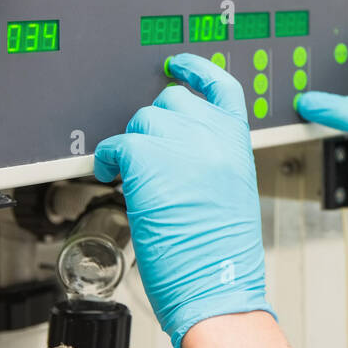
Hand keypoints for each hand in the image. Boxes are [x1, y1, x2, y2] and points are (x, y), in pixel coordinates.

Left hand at [93, 53, 273, 347]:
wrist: (219, 283)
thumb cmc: (224, 255)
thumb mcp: (231, 191)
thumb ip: (212, 157)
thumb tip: (178, 147)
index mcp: (239, 141)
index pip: (222, 85)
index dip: (196, 69)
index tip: (178, 64)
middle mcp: (213, 134)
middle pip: (171, 100)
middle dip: (155, 125)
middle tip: (150, 159)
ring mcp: (182, 143)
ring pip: (141, 120)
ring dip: (133, 146)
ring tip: (137, 179)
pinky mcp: (149, 159)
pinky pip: (117, 144)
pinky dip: (108, 160)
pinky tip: (114, 178)